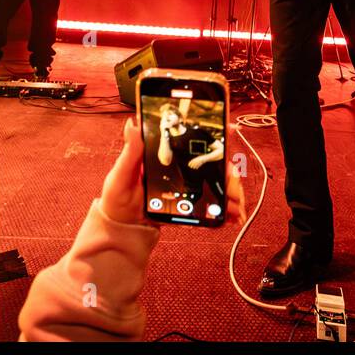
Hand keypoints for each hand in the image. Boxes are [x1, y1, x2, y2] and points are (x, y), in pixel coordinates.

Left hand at [101, 118, 245, 225]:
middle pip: (214, 165)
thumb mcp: (120, 175)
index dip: (214, 136)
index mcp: (166, 158)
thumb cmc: (118, 201)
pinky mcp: (190, 205)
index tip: (231, 131)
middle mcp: (181, 169)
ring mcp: (188, 187)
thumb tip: (131, 123)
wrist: (122, 231)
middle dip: (230, 174)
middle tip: (232, 186)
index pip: (193, 142)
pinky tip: (234, 216)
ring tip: (236, 207)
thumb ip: (130, 153)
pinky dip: (227, 210)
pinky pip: (213, 205)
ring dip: (233, 193)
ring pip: (219, 184)